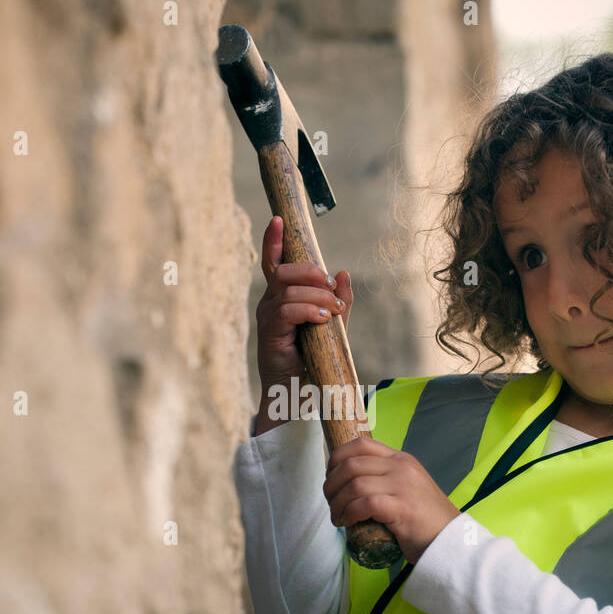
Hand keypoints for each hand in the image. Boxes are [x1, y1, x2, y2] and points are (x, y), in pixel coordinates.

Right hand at [255, 215, 353, 395]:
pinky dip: (309, 310)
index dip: (273, 240)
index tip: (278, 219)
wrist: (300, 394)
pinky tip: (323, 319)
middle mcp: (270, 304)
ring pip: (288, 288)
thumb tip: (345, 274)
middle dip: (311, 271)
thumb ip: (338, 301)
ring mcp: (267, 318)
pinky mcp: (269, 334)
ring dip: (316, 294)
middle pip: (284, 270)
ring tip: (333, 310)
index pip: (274, 263)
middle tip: (332, 287)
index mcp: (282, 298)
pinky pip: (287, 310)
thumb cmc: (313, 361)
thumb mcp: (332, 326)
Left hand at [323, 436, 461, 564]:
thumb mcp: (407, 489)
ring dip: (337, 503)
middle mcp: (401, 467)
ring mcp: (403, 486)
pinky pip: (364, 504)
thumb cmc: (425, 521)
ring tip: (337, 518)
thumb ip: (386, 480)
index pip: (361, 444)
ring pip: (354, 484)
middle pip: (351, 464)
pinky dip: (348, 513)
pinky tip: (346, 523)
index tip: (330, 476)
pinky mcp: (402, 508)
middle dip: (332, 484)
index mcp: (401, 459)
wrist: (450, 541)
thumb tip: (350, 485)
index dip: (337, 457)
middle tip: (330, 503)